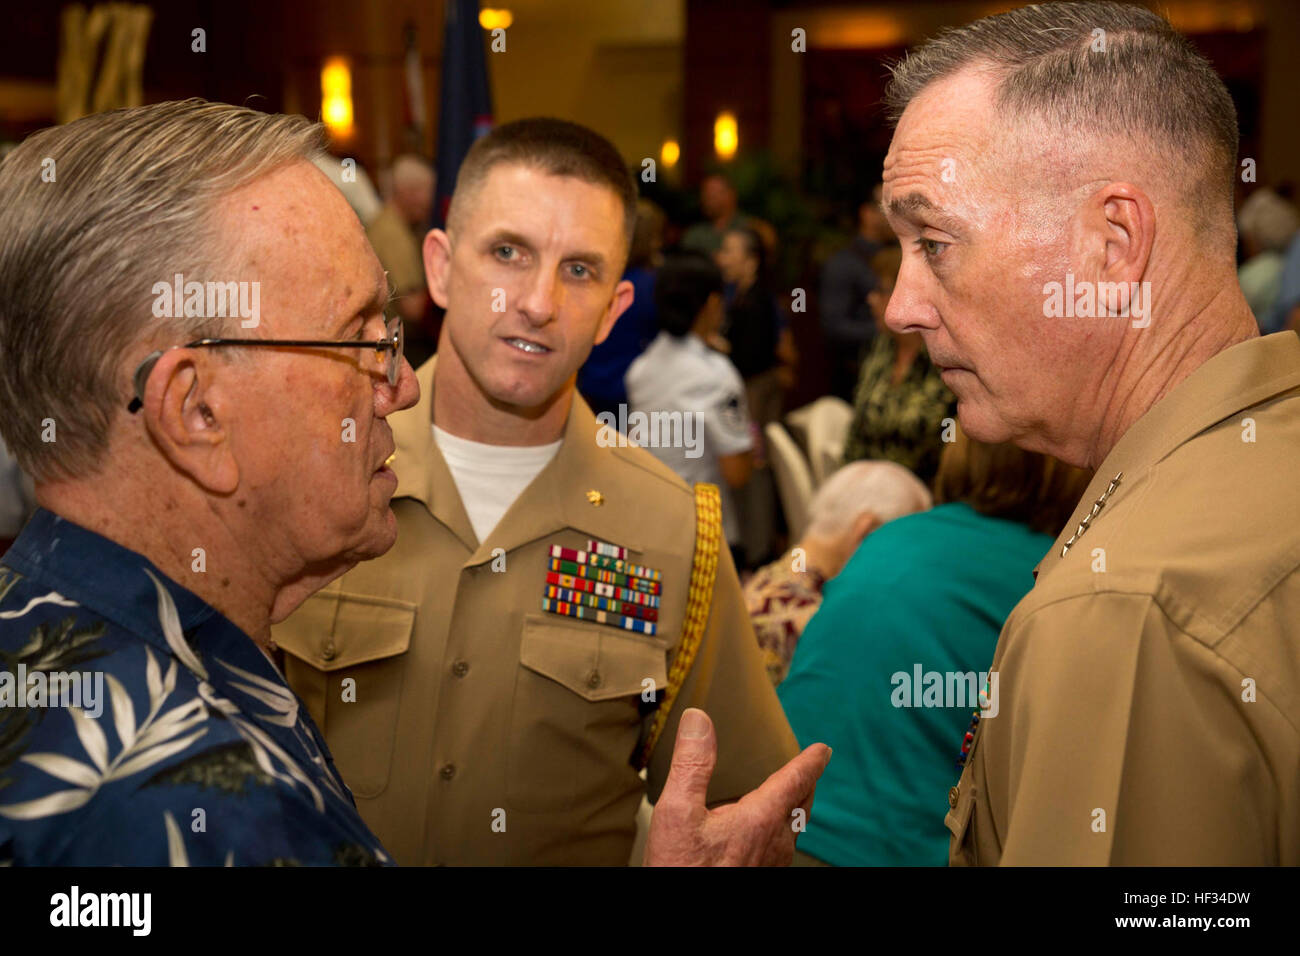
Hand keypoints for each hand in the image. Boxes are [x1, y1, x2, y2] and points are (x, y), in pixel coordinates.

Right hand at [644, 708, 830, 865]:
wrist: (687, 922)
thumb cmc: (683, 870)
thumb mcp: (677, 811)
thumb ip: (692, 764)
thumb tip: (699, 721)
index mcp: (760, 819)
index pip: (796, 780)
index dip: (810, 761)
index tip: (823, 750)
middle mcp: (774, 843)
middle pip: (802, 807)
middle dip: (807, 785)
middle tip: (810, 771)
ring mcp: (769, 866)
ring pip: (792, 830)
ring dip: (793, 810)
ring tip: (786, 799)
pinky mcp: (758, 878)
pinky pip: (778, 849)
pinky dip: (778, 831)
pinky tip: (758, 837)